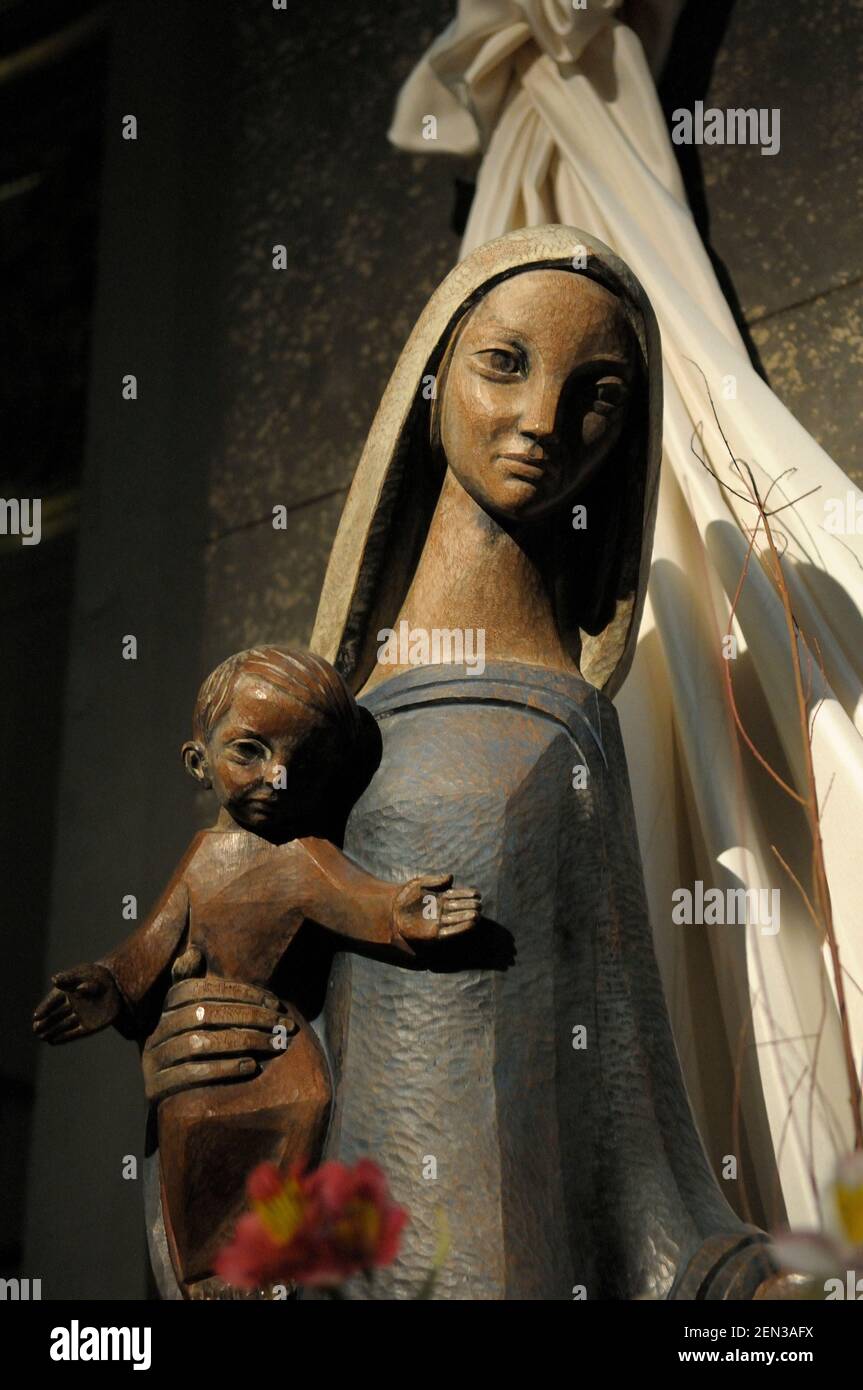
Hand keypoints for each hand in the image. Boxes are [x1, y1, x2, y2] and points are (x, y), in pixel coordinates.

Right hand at [33, 963, 121, 1043]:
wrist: (117, 984)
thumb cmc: (98, 975)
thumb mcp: (84, 973)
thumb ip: (70, 978)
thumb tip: (54, 980)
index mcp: (67, 991)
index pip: (53, 1001)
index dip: (44, 1008)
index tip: (36, 1016)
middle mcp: (72, 1005)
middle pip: (55, 1016)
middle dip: (45, 1023)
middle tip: (36, 1030)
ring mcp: (80, 1016)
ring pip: (63, 1026)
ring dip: (52, 1032)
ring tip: (41, 1037)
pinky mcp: (90, 1025)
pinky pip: (75, 1032)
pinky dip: (65, 1037)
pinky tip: (53, 1041)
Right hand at [142, 977, 298, 1103]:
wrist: (171, 1100)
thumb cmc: (194, 1050)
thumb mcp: (194, 1016)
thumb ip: (195, 985)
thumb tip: (194, 952)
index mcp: (166, 1008)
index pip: (201, 989)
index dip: (240, 992)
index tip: (276, 1002)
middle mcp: (155, 1030)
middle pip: (204, 1015)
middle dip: (250, 1017)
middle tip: (284, 1025)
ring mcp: (153, 1060)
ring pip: (198, 1043)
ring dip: (242, 1042)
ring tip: (273, 1045)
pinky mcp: (156, 1089)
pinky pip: (190, 1075)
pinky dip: (223, 1069)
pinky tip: (251, 1067)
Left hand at [392, 873, 481, 943]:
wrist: (391, 911)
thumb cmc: (404, 895)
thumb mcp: (419, 883)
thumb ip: (435, 880)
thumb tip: (451, 877)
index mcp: (440, 897)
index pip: (458, 895)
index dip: (468, 894)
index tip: (477, 894)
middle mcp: (442, 910)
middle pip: (460, 908)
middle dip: (470, 907)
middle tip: (478, 905)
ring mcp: (439, 921)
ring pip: (457, 920)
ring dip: (467, 918)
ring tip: (477, 915)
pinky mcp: (434, 933)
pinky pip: (450, 931)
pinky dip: (460, 928)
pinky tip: (469, 925)